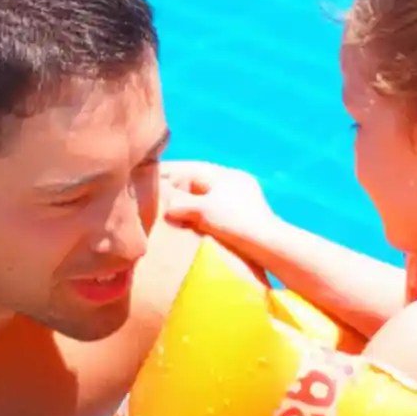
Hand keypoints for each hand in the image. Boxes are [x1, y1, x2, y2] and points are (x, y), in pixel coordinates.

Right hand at [161, 161, 280, 250]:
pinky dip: (199, 213)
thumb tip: (165, 205)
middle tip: (154, 192)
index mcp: (226, 175)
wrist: (269, 245)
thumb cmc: (236, 224)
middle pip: (198, 181)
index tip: (147, 176)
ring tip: (168, 207)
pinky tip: (190, 221)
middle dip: (177, 186)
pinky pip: (214, 209)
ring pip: (206, 196)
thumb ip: (180, 204)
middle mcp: (235, 182)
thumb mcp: (203, 211)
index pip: (190, 169)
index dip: (168, 173)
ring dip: (188, 201)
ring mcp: (242, 199)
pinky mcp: (245, 216)